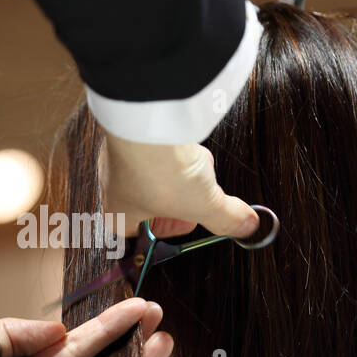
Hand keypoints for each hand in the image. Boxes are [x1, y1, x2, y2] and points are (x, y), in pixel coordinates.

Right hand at [101, 130, 259, 238]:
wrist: (150, 122)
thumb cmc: (160, 171)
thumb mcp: (203, 204)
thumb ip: (225, 218)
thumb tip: (245, 228)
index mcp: (118, 214)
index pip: (134, 235)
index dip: (164, 231)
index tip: (187, 223)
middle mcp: (111, 187)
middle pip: (145, 203)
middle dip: (176, 199)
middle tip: (193, 195)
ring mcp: (116, 156)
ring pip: (149, 173)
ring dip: (175, 172)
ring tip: (191, 168)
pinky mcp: (127, 130)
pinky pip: (152, 146)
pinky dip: (171, 148)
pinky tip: (184, 146)